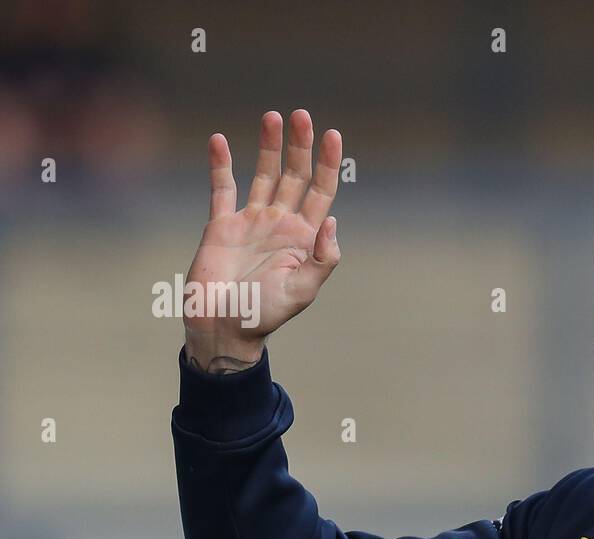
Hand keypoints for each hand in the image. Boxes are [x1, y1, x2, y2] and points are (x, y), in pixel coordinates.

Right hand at [183, 109, 341, 372]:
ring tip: (273, 117)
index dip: (327, 163)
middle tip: (302, 115)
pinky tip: (220, 139)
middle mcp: (281, 225)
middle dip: (299, 146)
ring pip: (263, 175)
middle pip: (294, 176)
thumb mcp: (303, 290)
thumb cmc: (266, 314)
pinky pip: (222, 188)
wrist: (223, 326)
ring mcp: (252, 222)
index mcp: (304, 238)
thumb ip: (322, 259)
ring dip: (269, 146)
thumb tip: (331, 221)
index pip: (321, 191)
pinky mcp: (222, 225)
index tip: (332, 135)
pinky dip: (221, 164)